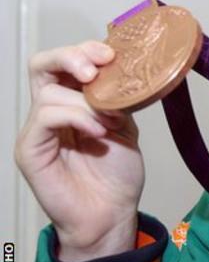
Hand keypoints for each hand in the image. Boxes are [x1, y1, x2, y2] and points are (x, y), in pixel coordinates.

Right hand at [15, 41, 143, 261]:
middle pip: (42, 64)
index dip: (85, 50)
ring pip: (49, 92)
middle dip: (71, 56)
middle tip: (97, 68)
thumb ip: (117, 99)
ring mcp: (38, 130)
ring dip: (86, 102)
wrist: (112, 212)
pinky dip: (76, 117)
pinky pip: (45, 116)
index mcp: (72, 101)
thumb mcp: (125, 125)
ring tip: (110, 122)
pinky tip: (99, 132)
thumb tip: (119, 71)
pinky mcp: (30, 149)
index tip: (112, 55)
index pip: (64, 62)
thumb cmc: (117, 174)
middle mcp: (50, 111)